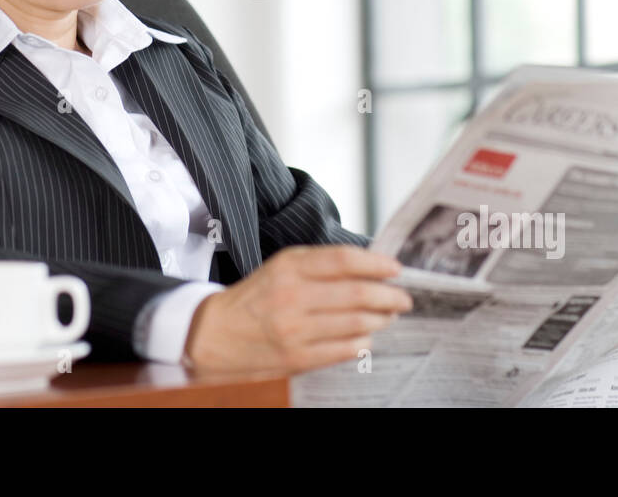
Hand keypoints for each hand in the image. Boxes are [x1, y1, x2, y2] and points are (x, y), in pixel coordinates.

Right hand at [183, 245, 412, 373]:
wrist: (213, 335)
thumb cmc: (255, 297)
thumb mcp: (281, 267)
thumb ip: (320, 265)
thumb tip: (370, 267)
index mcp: (289, 266)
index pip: (344, 260)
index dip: (376, 264)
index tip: (395, 269)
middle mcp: (292, 296)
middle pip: (356, 294)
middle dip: (388, 296)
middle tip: (403, 298)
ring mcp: (295, 329)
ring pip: (355, 323)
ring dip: (380, 320)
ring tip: (387, 317)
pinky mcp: (296, 357)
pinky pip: (344, 350)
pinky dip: (362, 342)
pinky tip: (366, 337)